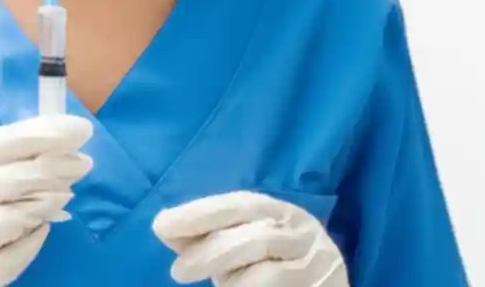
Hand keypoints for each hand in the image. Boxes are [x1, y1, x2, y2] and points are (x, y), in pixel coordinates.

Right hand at [0, 114, 93, 286]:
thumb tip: (42, 149)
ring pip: (20, 215)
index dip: (42, 134)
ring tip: (67, 193)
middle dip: (56, 167)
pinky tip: (43, 228)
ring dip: (50, 200)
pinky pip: (17, 253)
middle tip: (83, 162)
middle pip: (14, 178)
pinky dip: (34, 239)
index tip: (76, 128)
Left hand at [152, 191, 348, 286]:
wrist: (320, 284)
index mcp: (279, 211)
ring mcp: (320, 266)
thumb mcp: (237, 244)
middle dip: (211, 253)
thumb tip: (165, 227)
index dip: (201, 213)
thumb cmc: (269, 262)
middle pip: (257, 238)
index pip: (239, 205)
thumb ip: (203, 236)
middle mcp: (303, 232)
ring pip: (271, 274)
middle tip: (178, 272)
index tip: (163, 225)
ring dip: (236, 283)